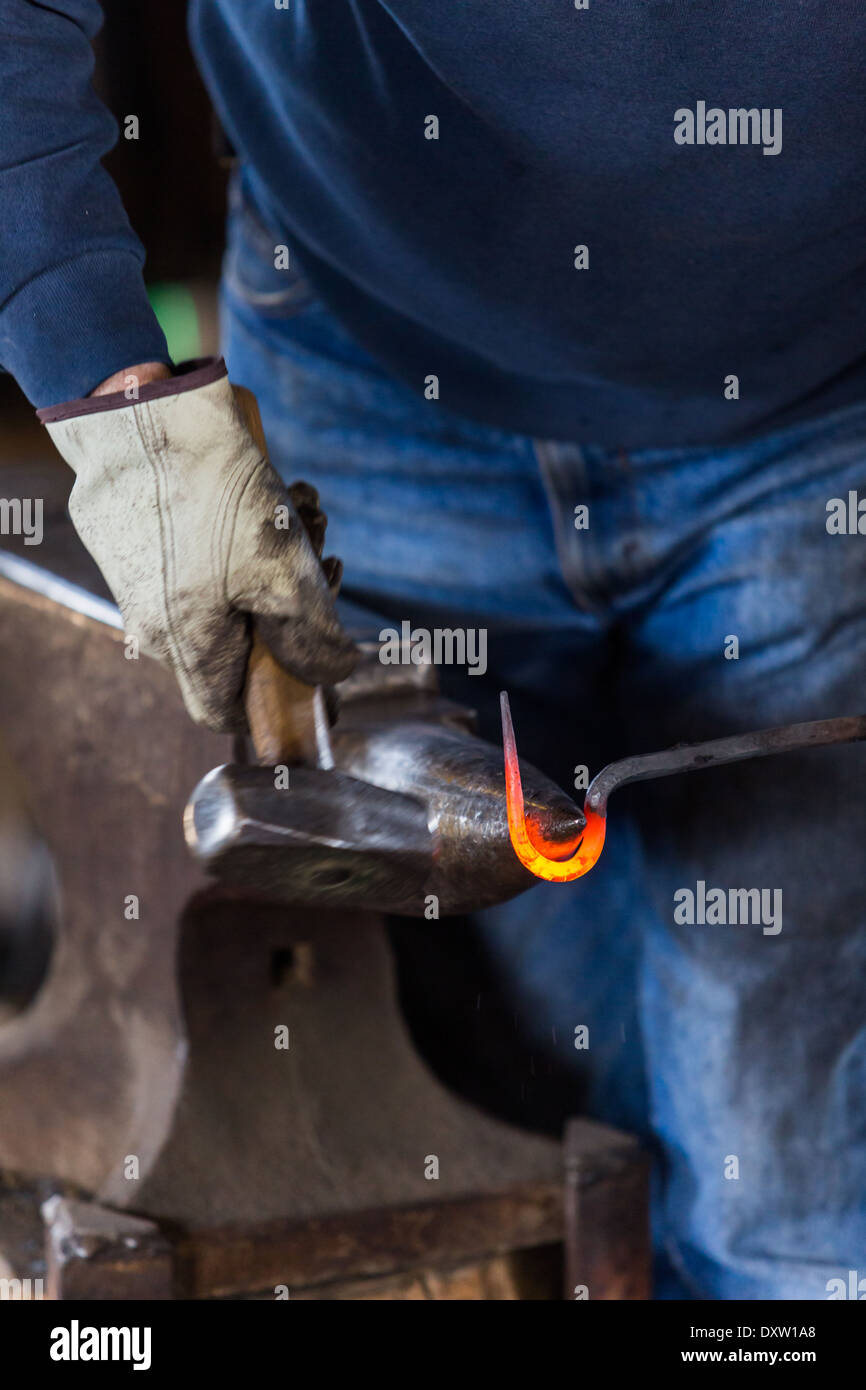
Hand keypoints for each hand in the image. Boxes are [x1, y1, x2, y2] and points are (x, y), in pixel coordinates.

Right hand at [39, 360, 356, 730]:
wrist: (136, 406)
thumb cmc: (208, 496)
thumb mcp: (282, 573)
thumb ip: (312, 639)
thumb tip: (333, 675)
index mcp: (183, 645)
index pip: (225, 711)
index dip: (277, 701)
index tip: (320, 667)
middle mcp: (151, 620)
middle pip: (239, 640)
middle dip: (294, 603)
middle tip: (327, 558)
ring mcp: (138, 575)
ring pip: (227, 587)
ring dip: (278, 555)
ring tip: (307, 510)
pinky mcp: (132, 531)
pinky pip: (198, 551)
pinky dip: (242, 528)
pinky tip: (274, 487)